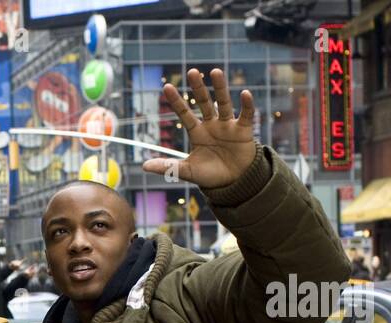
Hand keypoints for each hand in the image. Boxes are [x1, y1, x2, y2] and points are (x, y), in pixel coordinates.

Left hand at [142, 68, 256, 189]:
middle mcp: (211, 125)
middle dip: (198, 88)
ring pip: (223, 103)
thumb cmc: (210, 175)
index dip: (176, 102)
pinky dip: (247, 105)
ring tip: (215, 71)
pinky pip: (246, 115)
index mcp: (197, 133)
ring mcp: (227, 126)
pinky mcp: (243, 130)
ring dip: (220, 88)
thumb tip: (144, 166)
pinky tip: (245, 94)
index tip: (166, 87)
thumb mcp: (187, 171)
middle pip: (204, 103)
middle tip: (192, 72)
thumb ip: (168, 167)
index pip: (184, 114)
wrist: (234, 183)